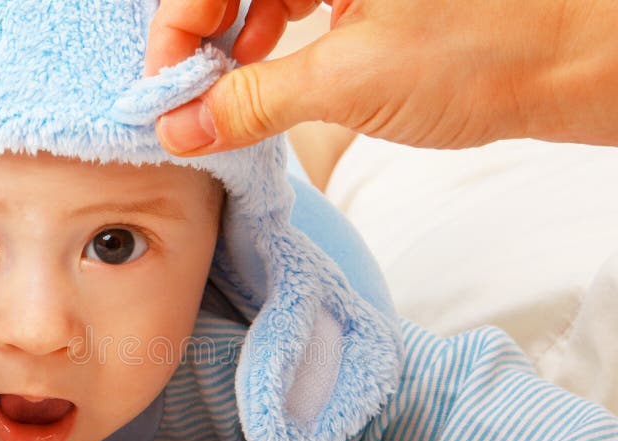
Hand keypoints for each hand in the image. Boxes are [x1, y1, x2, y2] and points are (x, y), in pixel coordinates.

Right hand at [146, 0, 617, 153]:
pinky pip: (304, 1)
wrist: (580, 61)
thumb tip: (184, 126)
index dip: (176, 29)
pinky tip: (275, 74)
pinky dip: (280, 41)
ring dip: (239, 44)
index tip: (165, 93)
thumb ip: (252, 101)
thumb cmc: (487, 53)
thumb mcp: (349, 81)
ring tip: (232, 98)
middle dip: (204, 39)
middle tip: (193, 104)